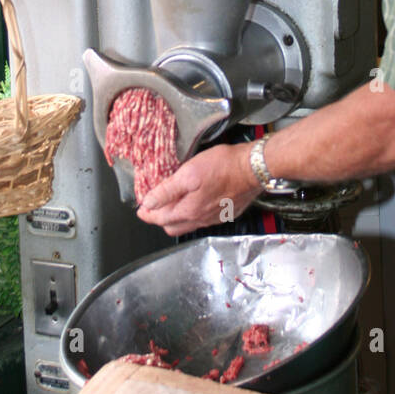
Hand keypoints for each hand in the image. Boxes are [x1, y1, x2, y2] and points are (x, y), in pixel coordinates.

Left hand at [137, 143, 259, 237]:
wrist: (253, 168)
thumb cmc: (224, 166)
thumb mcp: (189, 173)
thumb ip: (167, 190)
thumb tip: (149, 203)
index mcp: (189, 210)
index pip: (160, 218)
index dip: (147, 213)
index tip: (141, 209)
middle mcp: (201, 219)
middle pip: (173, 227)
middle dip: (160, 218)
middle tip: (153, 207)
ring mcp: (214, 218)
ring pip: (188, 225)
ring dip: (176, 217)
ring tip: (171, 204)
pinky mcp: (225, 213)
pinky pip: (203, 220)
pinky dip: (193, 215)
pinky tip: (194, 202)